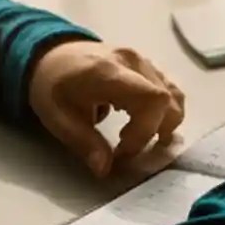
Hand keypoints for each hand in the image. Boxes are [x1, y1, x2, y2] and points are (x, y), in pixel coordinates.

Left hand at [28, 41, 185, 176]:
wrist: (50, 55)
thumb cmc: (53, 86)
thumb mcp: (58, 118)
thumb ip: (84, 143)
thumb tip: (104, 169)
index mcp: (109, 73)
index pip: (151, 100)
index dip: (145, 132)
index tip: (122, 152)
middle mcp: (132, 62)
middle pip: (168, 99)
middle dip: (157, 131)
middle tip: (130, 147)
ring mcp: (142, 60)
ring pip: (174, 94)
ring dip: (166, 122)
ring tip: (142, 138)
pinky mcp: (146, 64)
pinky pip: (169, 88)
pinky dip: (165, 110)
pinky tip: (144, 121)